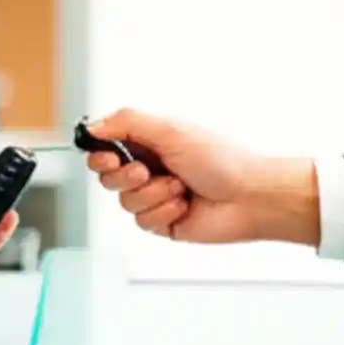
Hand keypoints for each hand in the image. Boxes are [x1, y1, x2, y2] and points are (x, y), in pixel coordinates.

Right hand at [84, 109, 318, 245]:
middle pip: (107, 176)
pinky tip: (184, 205)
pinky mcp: (163, 222)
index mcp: (149, 142)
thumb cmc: (221, 159)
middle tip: (147, 172)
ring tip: (178, 187)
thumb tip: (93, 127)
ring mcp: (155, 196)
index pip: (105, 146)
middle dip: (125, 176)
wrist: (250, 197)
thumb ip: (127, 122)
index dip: (99, 153)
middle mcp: (149, 168)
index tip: (109, 155)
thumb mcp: (170, 130)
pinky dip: (163, 212)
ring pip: (124, 202)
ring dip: (152, 195)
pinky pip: (142, 222)